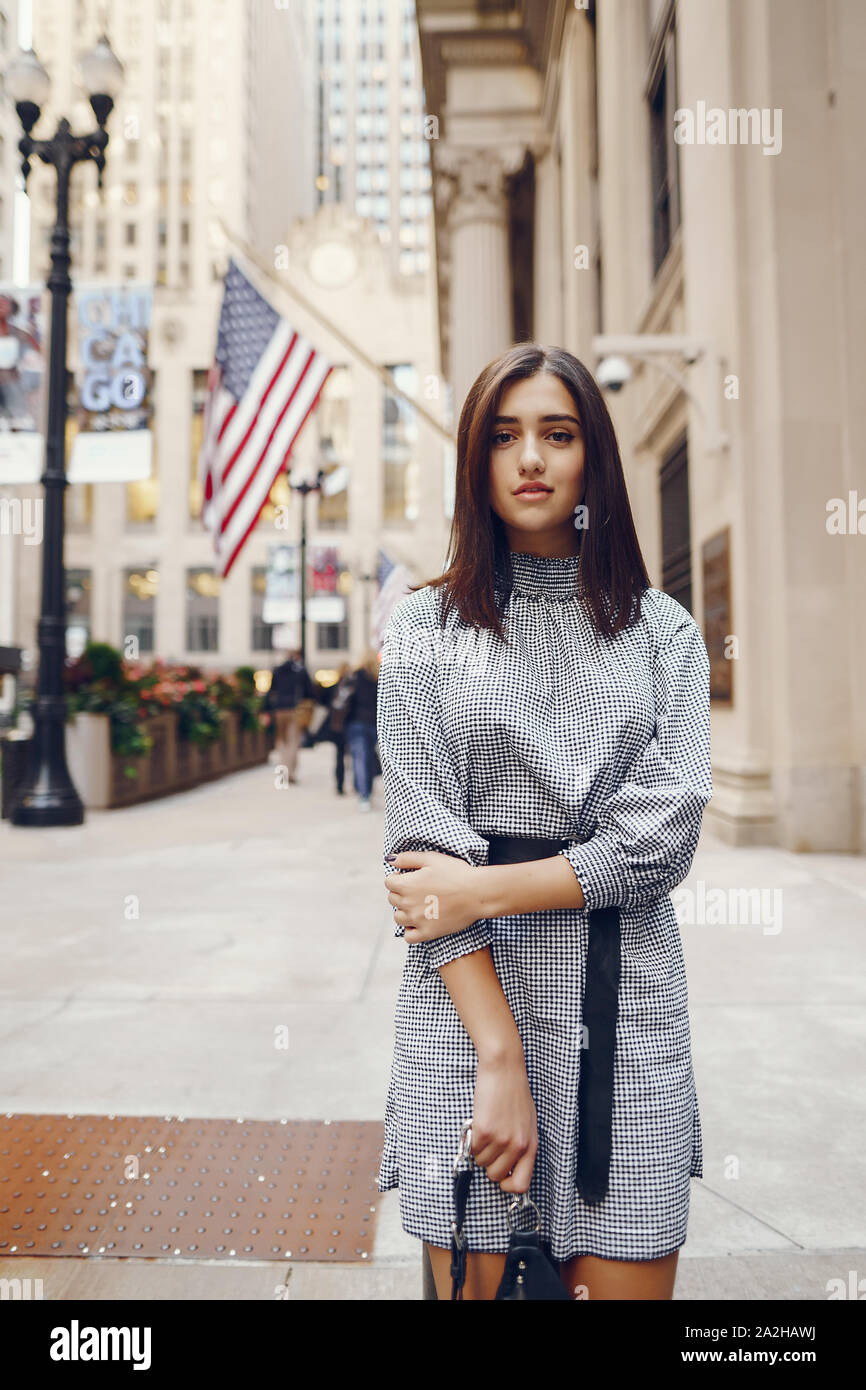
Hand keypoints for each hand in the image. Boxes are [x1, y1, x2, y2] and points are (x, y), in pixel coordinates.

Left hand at [384, 850, 481, 941]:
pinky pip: (408, 936)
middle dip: (402, 893)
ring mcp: (417, 920)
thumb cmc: (456, 873)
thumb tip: (390, 859)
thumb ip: (407, 858)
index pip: (389, 882)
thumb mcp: (431, 858)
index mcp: (406, 884)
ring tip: (420, 905)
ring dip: (405, 911)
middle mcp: (407, 904)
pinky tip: (420, 921)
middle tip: (419, 889)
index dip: (399, 877)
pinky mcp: (428, 933)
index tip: (411, 877)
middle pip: (392, 899)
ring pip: (398, 918)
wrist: (477, 893)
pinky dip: (411, 930)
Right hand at [471, 1052, 537, 1194]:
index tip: (501, 1177)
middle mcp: (518, 1145)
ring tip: (486, 1129)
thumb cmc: (514, 1092)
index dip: (508, 1186)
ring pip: (482, 1163)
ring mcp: (501, 1139)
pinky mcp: (484, 1131)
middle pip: (496, 1176)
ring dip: (480, 1149)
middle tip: (489, 1146)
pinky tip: (479, 1122)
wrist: (504, 1068)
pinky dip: (472, 1139)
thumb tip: (510, 1166)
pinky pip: (472, 1149)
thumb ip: (521, 1145)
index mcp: (531, 1145)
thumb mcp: (526, 1122)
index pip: (521, 1184)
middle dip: (489, 1164)